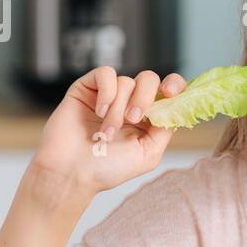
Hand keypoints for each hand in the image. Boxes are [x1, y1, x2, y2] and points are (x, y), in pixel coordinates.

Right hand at [31, 66, 186, 195]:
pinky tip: (99, 112)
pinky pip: (106, 74)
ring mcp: (109, 95)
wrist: (71, 173)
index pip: (168, 91)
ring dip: (118, 108)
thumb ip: (165, 130)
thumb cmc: (106, 169)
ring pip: (126, 81)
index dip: (174, 85)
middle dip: (145, 97)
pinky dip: (107, 93)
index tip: (170, 93)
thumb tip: (176, 108)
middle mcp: (129, 104)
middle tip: (133, 119)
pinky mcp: (88, 88)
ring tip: (106, 132)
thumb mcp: (147, 154)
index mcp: (148, 118)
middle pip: (149, 79)